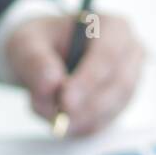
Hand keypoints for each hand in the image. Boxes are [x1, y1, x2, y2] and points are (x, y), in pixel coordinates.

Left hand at [5, 13, 143, 135]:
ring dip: (78, 118)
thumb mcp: (26, 42)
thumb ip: (35, 60)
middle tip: (57, 118)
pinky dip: (78, 127)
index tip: (65, 101)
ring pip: (111, 109)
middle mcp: (129, 54)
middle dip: (86, 106)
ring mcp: (129, 81)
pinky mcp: (118, 105)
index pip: (109, 55)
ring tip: (45, 110)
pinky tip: (59, 120)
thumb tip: (51, 84)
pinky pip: (103, 123)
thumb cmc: (40, 43)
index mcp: (112, 27)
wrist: (42, 57)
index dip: (88, 81)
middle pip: (119, 85)